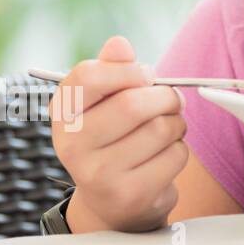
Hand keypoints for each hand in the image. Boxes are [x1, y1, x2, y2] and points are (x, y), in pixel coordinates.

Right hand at [50, 36, 188, 232]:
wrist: (111, 201)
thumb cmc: (113, 138)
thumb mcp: (103, 103)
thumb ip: (112, 69)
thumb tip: (119, 43)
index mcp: (63, 114)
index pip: (88, 76)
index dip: (128, 69)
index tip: (147, 76)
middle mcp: (72, 145)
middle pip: (133, 103)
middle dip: (165, 97)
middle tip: (170, 100)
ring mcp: (99, 174)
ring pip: (161, 129)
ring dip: (177, 124)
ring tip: (168, 129)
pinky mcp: (130, 195)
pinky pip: (176, 155)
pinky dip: (180, 149)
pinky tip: (164, 155)